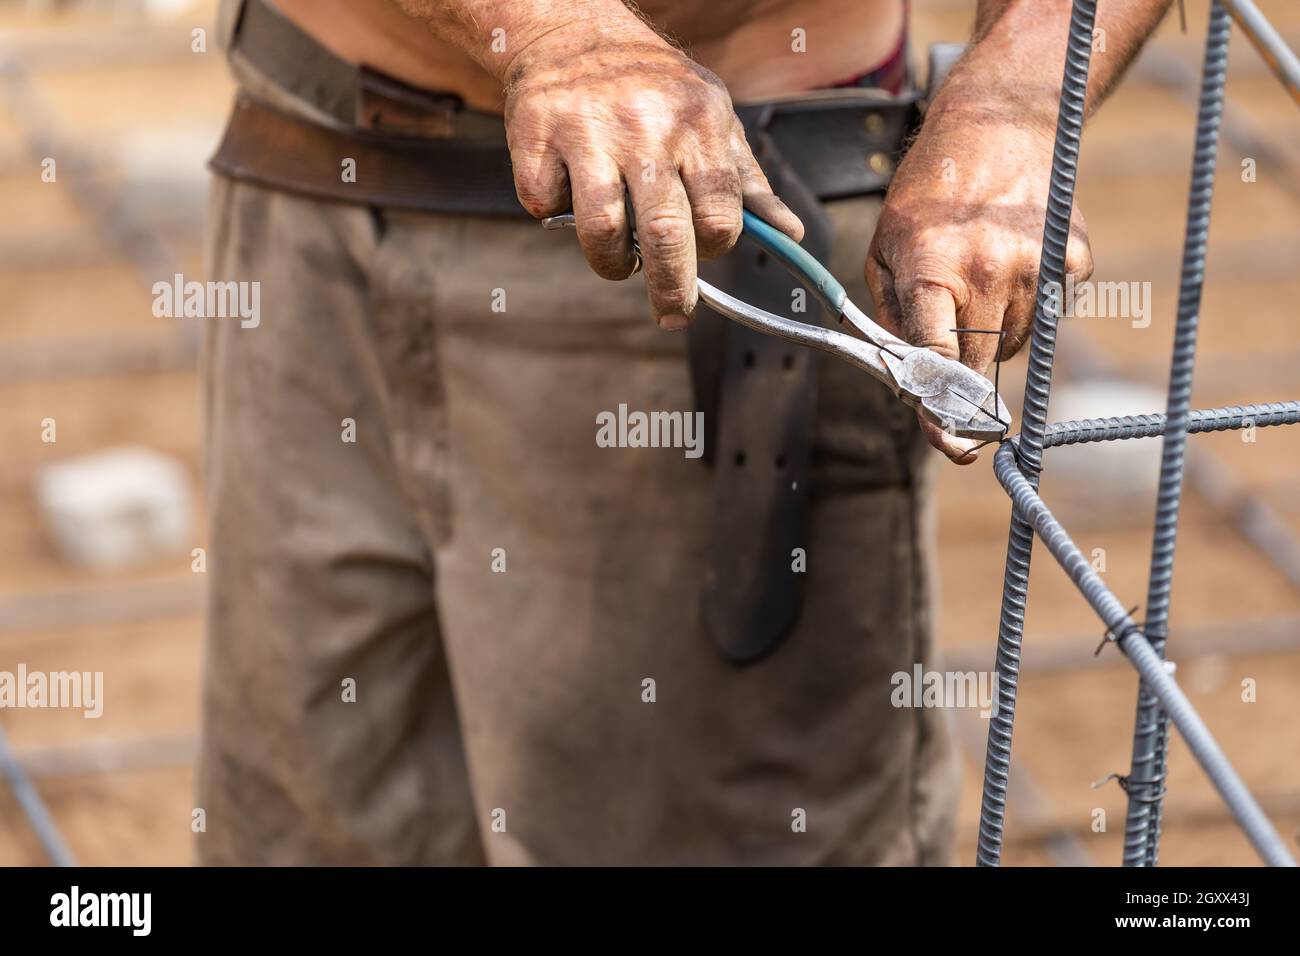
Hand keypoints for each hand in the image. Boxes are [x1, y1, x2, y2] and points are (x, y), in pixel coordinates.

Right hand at [502, 21, 802, 328]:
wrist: (572, 29)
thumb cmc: (652, 85)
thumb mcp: (712, 117)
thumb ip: (747, 181)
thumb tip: (792, 235)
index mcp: (697, 122)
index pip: (719, 213)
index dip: (714, 247)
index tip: (703, 252)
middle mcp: (644, 125)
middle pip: (664, 233)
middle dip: (672, 289)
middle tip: (673, 315)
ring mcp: (586, 130)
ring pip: (601, 232)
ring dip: (609, 262)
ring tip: (615, 259)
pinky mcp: (534, 136)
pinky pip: (544, 205)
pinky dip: (554, 213)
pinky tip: (566, 192)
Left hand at [866, 102, 1092, 463]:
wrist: (1000, 126)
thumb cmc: (929, 193)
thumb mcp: (886, 247)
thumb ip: (891, 316)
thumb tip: (906, 380)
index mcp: (932, 269)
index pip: (936, 358)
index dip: (938, 404)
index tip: (946, 436)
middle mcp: (989, 271)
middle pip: (976, 364)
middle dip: (959, 376)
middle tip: (951, 367)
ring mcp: (1037, 268)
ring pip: (1012, 346)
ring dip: (991, 337)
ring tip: (978, 285)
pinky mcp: (1074, 264)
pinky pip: (1045, 318)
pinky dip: (1026, 309)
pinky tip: (1011, 266)